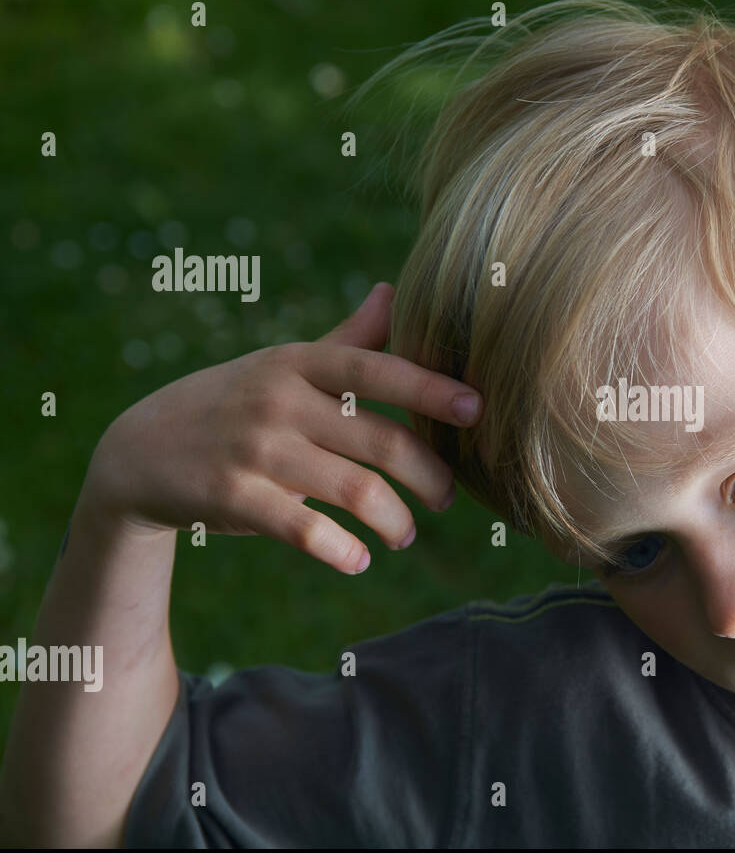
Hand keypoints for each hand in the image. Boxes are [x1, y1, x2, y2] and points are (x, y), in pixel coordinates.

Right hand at [83, 282, 479, 573]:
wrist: (138, 450)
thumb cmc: (235, 404)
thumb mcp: (284, 366)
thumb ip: (346, 340)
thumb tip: (394, 291)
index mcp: (299, 364)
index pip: (377, 370)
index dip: (431, 387)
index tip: (479, 407)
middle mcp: (280, 400)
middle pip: (382, 439)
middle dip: (430, 476)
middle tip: (448, 498)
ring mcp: (256, 449)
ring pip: (356, 490)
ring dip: (397, 521)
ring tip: (406, 536)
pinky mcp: (234, 496)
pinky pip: (305, 529)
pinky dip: (343, 551)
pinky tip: (359, 561)